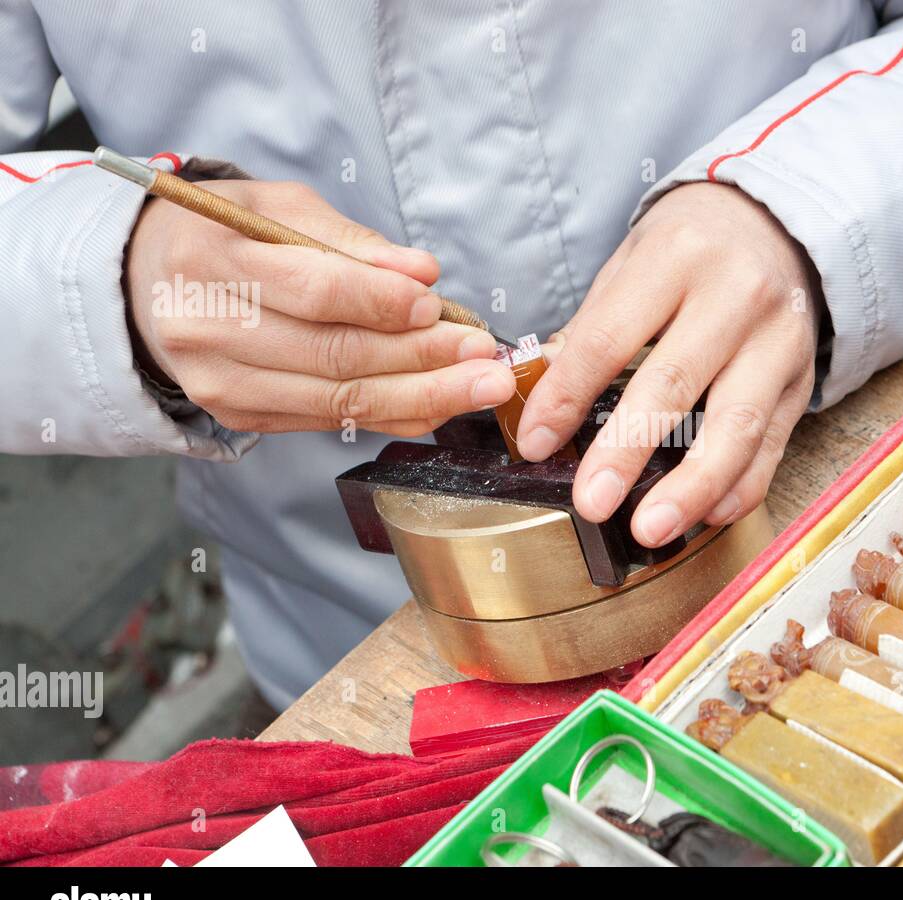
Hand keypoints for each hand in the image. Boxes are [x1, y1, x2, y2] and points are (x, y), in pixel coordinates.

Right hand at [125, 179, 515, 435]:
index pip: (312, 291)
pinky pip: (333, 423)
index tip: (437, 306)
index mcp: (211, 262)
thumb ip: (352, 241)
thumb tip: (421, 273)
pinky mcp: (242, 418)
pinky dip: (394, 416)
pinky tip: (441, 404)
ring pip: (340, 400)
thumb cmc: (228, 234)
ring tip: (482, 386)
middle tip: (487, 359)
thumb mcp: (279, 208)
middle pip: (334, 357)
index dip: (380, 303)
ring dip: (423, 397)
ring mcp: (223, 385)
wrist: (149, 284)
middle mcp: (209, 332)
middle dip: (423, 361)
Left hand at [517, 182, 818, 546]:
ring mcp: (778, 340)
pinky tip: (706, 516)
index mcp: (676, 256)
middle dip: (626, 451)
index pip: (609, 337)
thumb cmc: (691, 248)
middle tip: (591, 502)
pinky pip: (773, 444)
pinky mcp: (802, 378)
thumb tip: (541, 401)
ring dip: (692, 487)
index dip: (566, 395)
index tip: (534, 442)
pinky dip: (739, 488)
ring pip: (736, 425)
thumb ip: (593, 326)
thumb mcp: (634, 259)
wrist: (779, 223)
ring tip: (652, 529)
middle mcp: (735, 295)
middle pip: (673, 384)